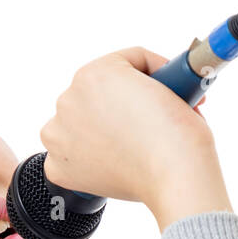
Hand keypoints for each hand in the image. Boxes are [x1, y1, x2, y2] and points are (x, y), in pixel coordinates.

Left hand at [38, 47, 226, 211]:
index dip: (146, 79)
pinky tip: (107, 164)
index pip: (120, 67)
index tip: (161, 92)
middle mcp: (68, 99)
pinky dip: (83, 162)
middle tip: (146, 122)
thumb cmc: (179, 133)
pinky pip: (68, 159)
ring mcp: (60, 133)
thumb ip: (145, 86)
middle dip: (119, 105)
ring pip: (78, 125)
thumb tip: (139, 101)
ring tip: (128, 146)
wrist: (176, 171)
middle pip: (96, 96)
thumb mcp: (169, 85)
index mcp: (93, 72)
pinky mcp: (58, 166)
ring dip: (97, 131)